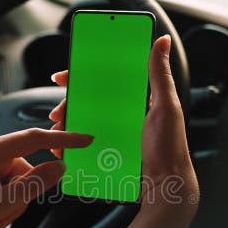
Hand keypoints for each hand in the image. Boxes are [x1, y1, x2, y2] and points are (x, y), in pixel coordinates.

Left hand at [0, 129, 93, 227]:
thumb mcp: (1, 204)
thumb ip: (34, 184)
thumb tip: (59, 167)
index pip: (35, 139)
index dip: (63, 140)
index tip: (84, 139)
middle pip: (26, 166)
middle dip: (23, 193)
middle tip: (7, 216)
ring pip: (16, 175)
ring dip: (13, 198)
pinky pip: (4, 176)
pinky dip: (4, 194)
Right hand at [48, 34, 197, 210]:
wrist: (166, 186)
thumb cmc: (170, 148)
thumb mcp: (166, 107)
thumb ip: (160, 75)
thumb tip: (162, 42)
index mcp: (139, 98)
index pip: (107, 79)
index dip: (84, 75)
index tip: (64, 77)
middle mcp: (126, 113)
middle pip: (91, 100)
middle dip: (69, 104)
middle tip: (58, 113)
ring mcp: (118, 132)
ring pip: (86, 122)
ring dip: (68, 124)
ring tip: (59, 133)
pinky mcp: (112, 150)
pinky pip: (87, 143)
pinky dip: (73, 143)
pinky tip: (65, 148)